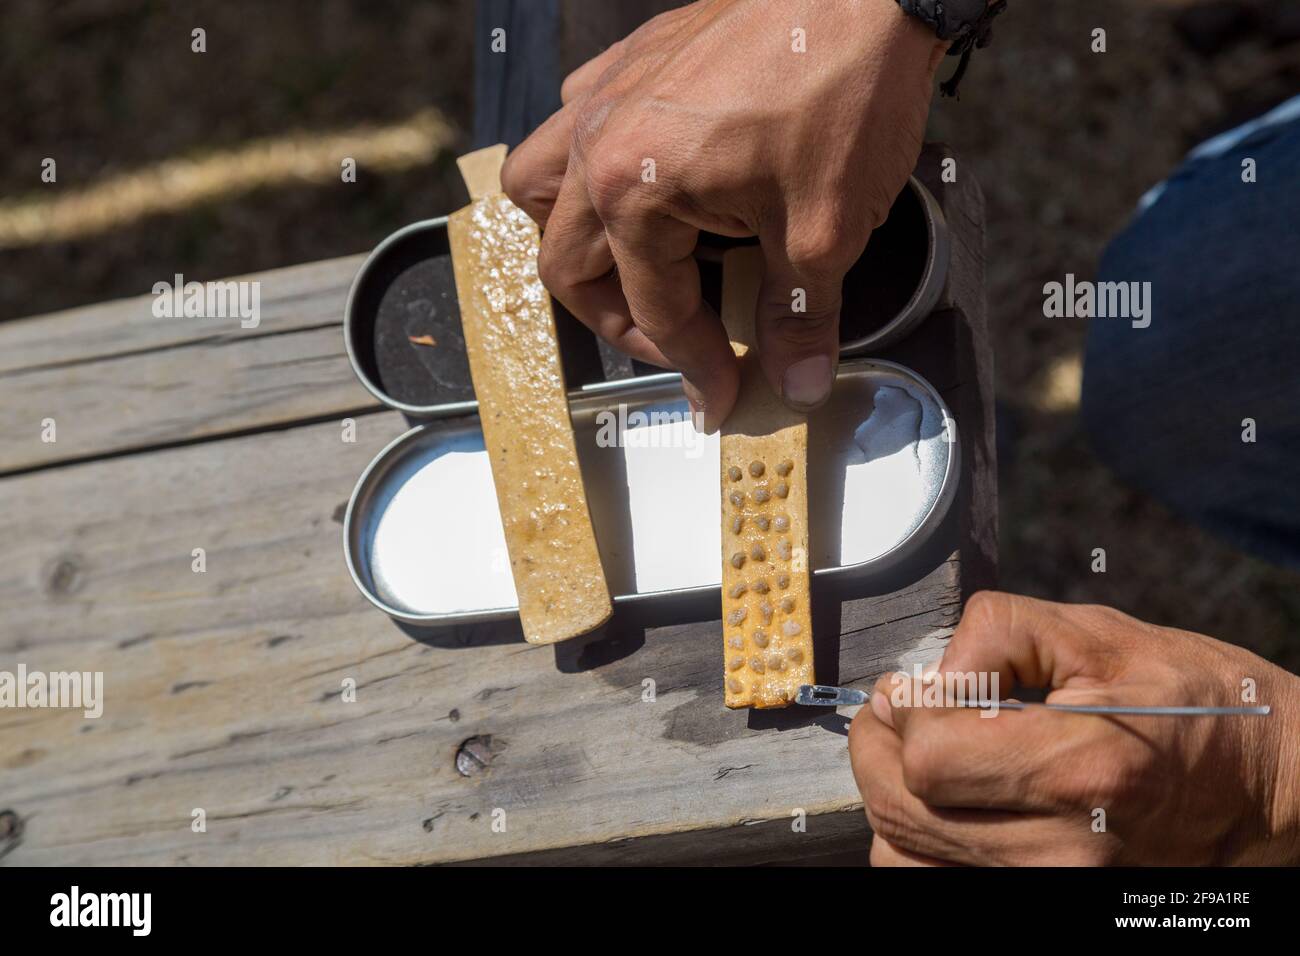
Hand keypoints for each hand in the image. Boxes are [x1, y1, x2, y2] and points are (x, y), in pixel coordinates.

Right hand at [501, 0, 946, 428]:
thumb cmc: (842, 91)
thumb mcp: (825, 231)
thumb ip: (799, 318)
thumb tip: (795, 380)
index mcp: (631, 190)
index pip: (653, 310)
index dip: (692, 365)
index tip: (719, 395)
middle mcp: (598, 142)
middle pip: (565, 263)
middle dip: (617, 320)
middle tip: (674, 342)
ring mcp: (605, 93)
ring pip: (539, 187)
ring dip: (573, 241)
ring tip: (628, 266)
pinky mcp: (629, 61)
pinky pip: (573, 125)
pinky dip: (592, 170)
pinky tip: (650, 182)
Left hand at [849, 591, 1299, 864]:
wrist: (1269, 781)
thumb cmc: (1192, 701)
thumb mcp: (1098, 634)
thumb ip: (998, 636)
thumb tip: (925, 677)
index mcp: (1079, 766)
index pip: (929, 758)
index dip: (902, 712)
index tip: (909, 687)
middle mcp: (1064, 846)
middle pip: (904, 812)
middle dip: (877, 749)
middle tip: (895, 710)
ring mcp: (1057, 884)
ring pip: (908, 857)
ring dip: (892, 798)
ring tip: (919, 753)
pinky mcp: (1054, 900)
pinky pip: (940, 883)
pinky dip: (921, 842)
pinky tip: (943, 800)